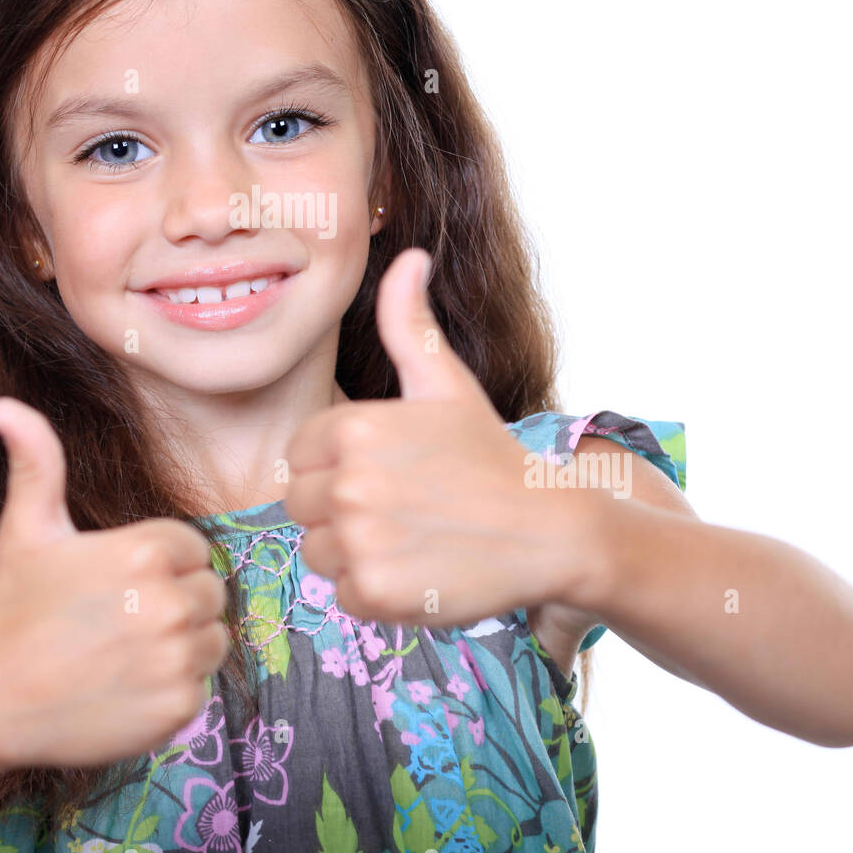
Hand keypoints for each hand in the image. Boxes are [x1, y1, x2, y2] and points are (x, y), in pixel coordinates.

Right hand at [0, 397, 229, 769]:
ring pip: (214, 639)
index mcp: (146, 550)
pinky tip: (126, 688)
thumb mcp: (28, 528)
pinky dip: (173, 690)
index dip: (158, 566)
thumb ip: (37, 460)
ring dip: (181, 646)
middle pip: (210, 592)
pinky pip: (203, 686)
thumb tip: (4, 402)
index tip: (115, 585)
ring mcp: (176, 658)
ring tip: (123, 653)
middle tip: (117, 622)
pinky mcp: (179, 707)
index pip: (193, 549)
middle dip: (174, 603)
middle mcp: (169, 602)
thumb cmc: (14, 608)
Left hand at [285, 248, 603, 627]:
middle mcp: (348, 483)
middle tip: (402, 508)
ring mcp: (360, 540)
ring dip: (355, 553)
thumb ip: (409, 323)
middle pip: (300, 506)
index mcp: (354, 428)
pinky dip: (376, 593)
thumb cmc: (491, 454)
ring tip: (411, 538)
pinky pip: (343, 596)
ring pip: (318, 553)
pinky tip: (419, 570)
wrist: (551, 529)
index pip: (300, 455)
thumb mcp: (445, 383)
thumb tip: (408, 257)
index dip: (337, 466)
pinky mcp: (374, 593)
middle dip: (341, 510)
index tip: (387, 471)